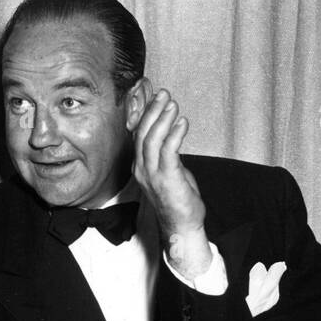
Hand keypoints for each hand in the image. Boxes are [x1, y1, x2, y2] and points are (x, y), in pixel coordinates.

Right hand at [132, 89, 210, 277]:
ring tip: (173, 104)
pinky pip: (169, 151)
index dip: (146, 114)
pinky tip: (182, 123)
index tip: (154, 98)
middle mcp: (142, 169)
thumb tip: (171, 133)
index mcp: (140, 167)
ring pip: (152, 140)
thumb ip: (166, 153)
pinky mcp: (167, 179)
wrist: (181, 225)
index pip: (138, 135)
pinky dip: (175, 134)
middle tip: (163, 94)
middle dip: (153, 111)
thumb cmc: (177, 199)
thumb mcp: (168, 171)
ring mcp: (152, 175)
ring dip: (163, 119)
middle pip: (142, 134)